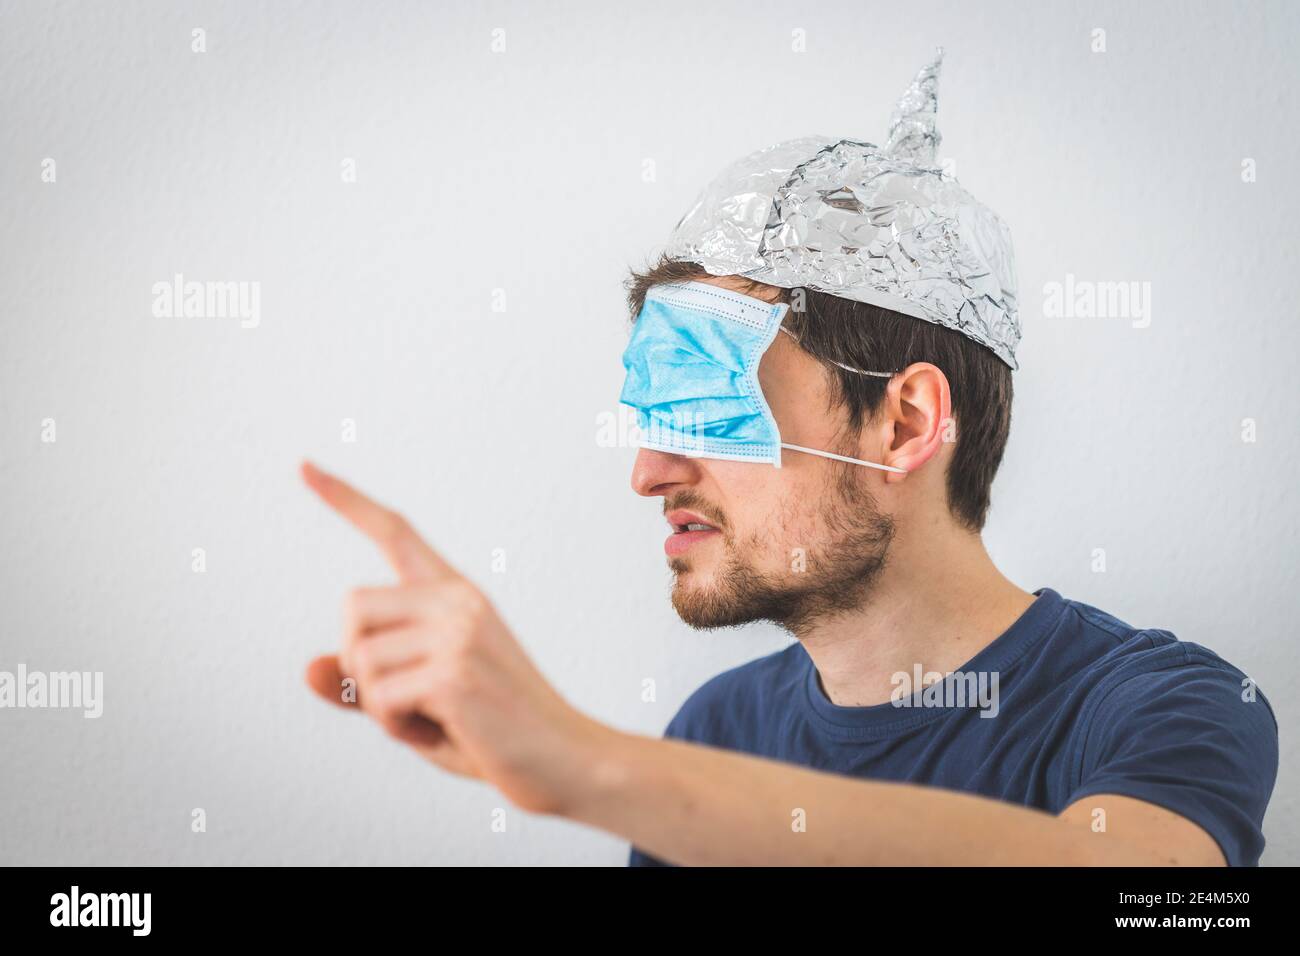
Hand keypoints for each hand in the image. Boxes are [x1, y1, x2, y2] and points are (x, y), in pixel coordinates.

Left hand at [300, 460, 606, 814]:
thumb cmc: (496, 733)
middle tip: (407, 699)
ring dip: (379, 705)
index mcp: (455, 594)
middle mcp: (458, 600)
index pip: (395, 531)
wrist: (564, 760)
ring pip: (358, 657)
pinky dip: (397, 727)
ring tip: (433, 719)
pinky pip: (378, 698)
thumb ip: (365, 685)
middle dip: (357, 662)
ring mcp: (459, 632)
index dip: (346, 500)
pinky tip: (442, 731)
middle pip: (352, 607)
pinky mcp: (454, 672)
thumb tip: (306, 669)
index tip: (305, 467)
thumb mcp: (422, 703)